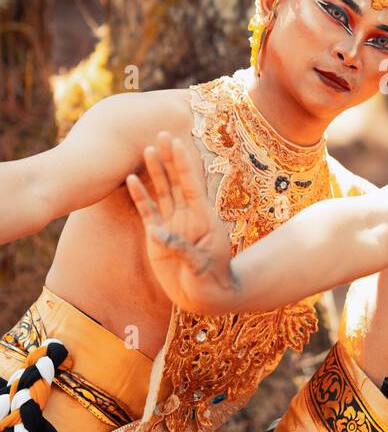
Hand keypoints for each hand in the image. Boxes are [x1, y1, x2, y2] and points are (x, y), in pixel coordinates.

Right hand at [126, 132, 234, 312]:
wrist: (205, 298)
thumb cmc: (211, 282)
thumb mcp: (202, 266)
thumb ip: (183, 248)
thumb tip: (158, 233)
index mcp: (204, 217)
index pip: (192, 184)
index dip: (184, 164)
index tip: (177, 142)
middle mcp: (188, 215)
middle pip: (177, 181)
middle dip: (169, 159)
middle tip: (161, 134)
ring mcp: (172, 223)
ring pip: (162, 191)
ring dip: (154, 171)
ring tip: (146, 150)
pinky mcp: (157, 236)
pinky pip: (148, 211)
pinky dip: (140, 196)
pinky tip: (132, 179)